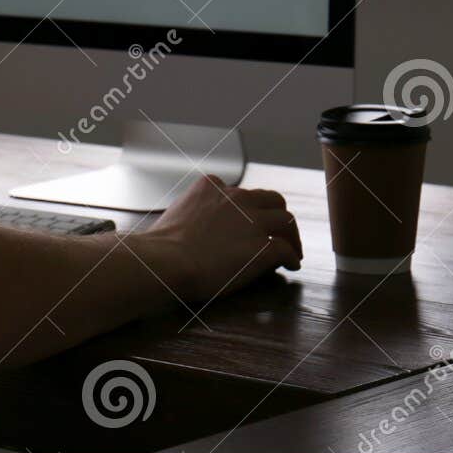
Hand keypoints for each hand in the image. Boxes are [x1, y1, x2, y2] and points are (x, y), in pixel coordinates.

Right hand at [146, 174, 301, 300]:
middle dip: (276, 214)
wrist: (166, 262)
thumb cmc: (160, 247)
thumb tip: (194, 229)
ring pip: (286, 220)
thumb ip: (192, 213)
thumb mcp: (176, 214)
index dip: (247, 208)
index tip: (248, 221)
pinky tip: (291, 266)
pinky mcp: (263, 247)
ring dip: (291, 235)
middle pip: (272, 199)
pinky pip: (286, 249)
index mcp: (212, 187)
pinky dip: (292, 257)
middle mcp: (236, 198)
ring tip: (292, 249)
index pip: (239, 192)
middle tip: (278, 231)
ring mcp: (253, 221)